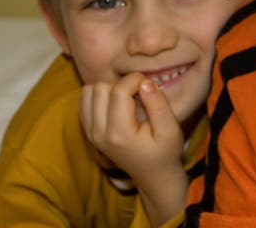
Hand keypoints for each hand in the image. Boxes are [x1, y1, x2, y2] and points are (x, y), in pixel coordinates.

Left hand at [80, 73, 187, 224]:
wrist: (153, 175)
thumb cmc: (165, 152)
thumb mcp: (171, 130)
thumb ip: (158, 105)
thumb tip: (145, 82)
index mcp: (119, 133)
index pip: (118, 90)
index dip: (136, 80)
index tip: (150, 88)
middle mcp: (99, 133)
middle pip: (100, 88)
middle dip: (122, 84)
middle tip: (139, 95)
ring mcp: (91, 133)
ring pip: (89, 92)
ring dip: (109, 89)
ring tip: (127, 99)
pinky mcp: (89, 131)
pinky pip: (84, 101)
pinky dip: (100, 96)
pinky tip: (116, 105)